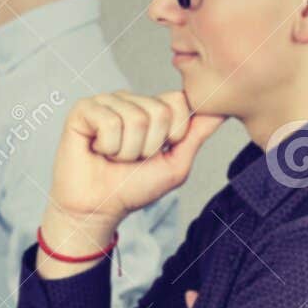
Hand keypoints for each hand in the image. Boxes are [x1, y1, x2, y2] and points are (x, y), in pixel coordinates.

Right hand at [42, 91, 223, 253]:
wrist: (99, 208)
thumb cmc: (134, 187)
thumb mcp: (177, 163)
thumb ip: (198, 134)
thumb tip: (223, 110)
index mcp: (153, 108)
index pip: (180, 100)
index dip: (174, 133)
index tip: (158, 151)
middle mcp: (131, 100)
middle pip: (159, 111)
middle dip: (149, 147)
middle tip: (131, 158)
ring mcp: (107, 102)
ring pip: (134, 119)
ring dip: (127, 151)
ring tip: (114, 156)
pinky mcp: (84, 109)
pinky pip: (109, 122)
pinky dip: (108, 147)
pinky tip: (98, 150)